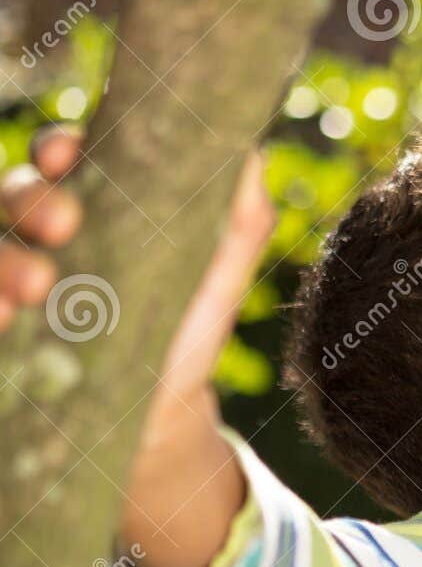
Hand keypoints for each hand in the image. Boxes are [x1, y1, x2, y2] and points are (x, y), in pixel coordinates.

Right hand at [2, 124, 276, 566]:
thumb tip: (251, 151)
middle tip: (62, 226)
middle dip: (31, 200)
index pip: (60, 156)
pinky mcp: (1, 325)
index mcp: (91, 203)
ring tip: (31, 289)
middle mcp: (40, 235)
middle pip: (13, 193)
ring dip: (1, 259)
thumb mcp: (219, 276)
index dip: (56, 147)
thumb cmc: (186, 331)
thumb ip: (238, 217)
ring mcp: (10, 282)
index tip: (68, 156)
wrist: (162, 419)